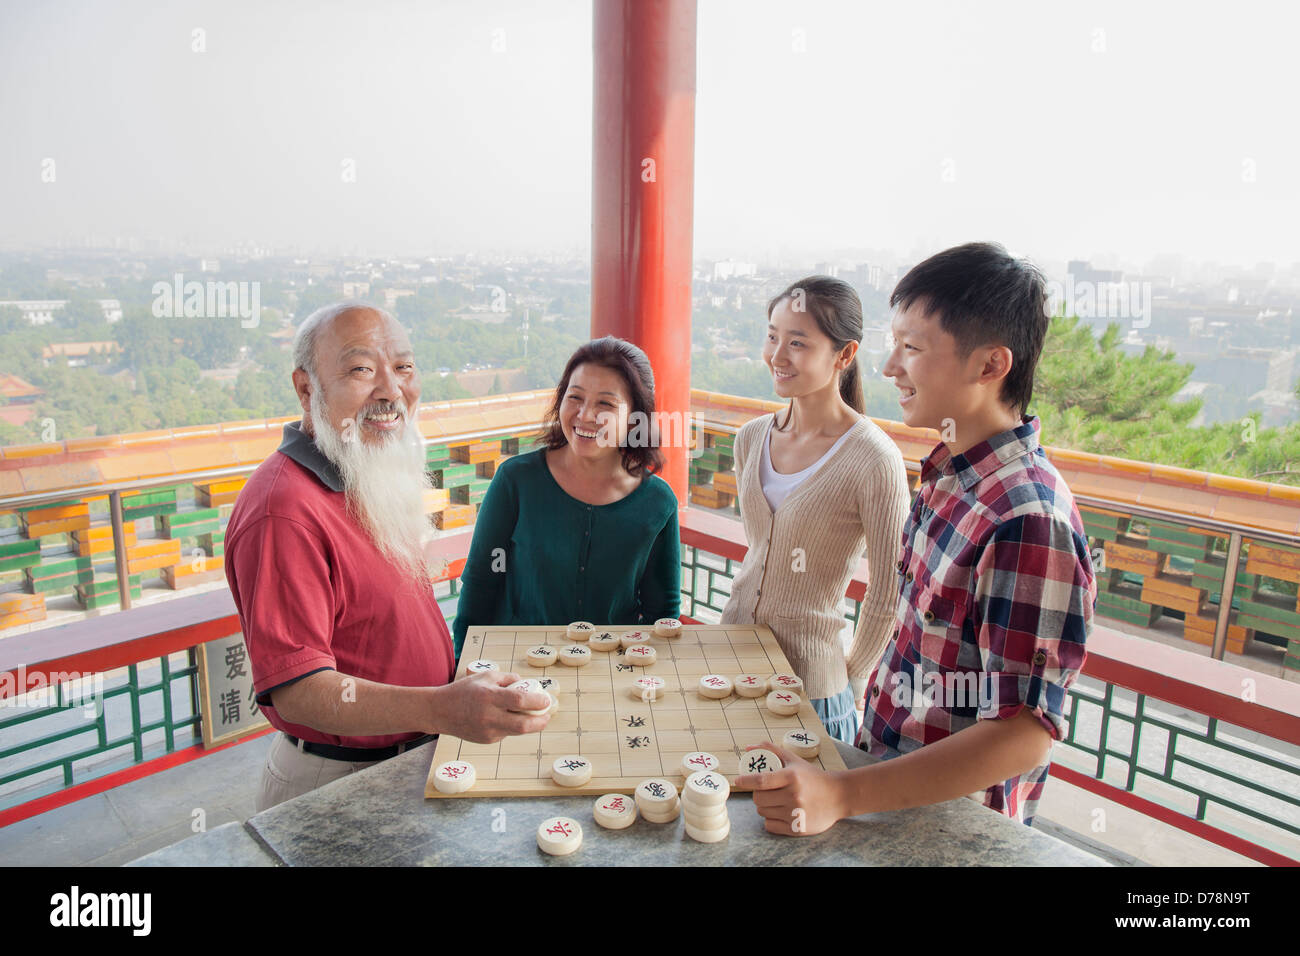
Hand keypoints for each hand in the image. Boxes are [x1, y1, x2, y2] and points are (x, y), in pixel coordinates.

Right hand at [431, 671, 551, 742]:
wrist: (441, 711)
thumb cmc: (464, 691)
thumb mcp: (486, 676)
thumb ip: (508, 679)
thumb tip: (527, 684)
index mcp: (489, 697)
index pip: (520, 701)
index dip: (537, 701)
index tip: (546, 699)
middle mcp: (489, 716)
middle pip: (523, 725)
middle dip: (540, 722)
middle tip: (547, 715)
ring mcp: (488, 731)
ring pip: (517, 731)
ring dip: (528, 724)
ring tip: (532, 715)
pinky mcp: (487, 740)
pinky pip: (506, 733)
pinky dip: (511, 726)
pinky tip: (506, 718)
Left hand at [735, 742, 847, 835]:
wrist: (838, 796)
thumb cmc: (813, 777)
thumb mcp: (794, 760)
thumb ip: (771, 750)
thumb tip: (748, 748)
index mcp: (791, 777)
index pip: (761, 781)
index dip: (746, 781)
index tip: (738, 780)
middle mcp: (793, 796)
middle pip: (758, 799)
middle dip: (758, 794)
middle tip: (765, 791)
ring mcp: (795, 813)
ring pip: (763, 812)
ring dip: (765, 807)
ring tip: (775, 801)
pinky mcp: (798, 828)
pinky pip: (770, 826)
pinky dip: (771, 820)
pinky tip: (780, 812)